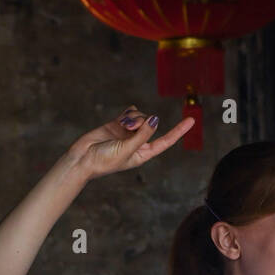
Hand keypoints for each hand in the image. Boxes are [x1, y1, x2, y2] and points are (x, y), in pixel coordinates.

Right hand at [65, 105, 194, 179]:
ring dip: (132, 117)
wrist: (82, 158)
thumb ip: (142, 134)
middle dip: (142, 121)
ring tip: (122, 124)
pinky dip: (128, 113)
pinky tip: (124, 118)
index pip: (166, 141)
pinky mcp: (117, 125)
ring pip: (139, 116)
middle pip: (150, 124)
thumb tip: (155, 120)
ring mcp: (128, 133)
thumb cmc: (104, 160)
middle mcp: (138, 143)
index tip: (192, 120)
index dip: (179, 131)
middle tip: (129, 127)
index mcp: (144, 154)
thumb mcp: (127, 149)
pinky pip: (129, 113)